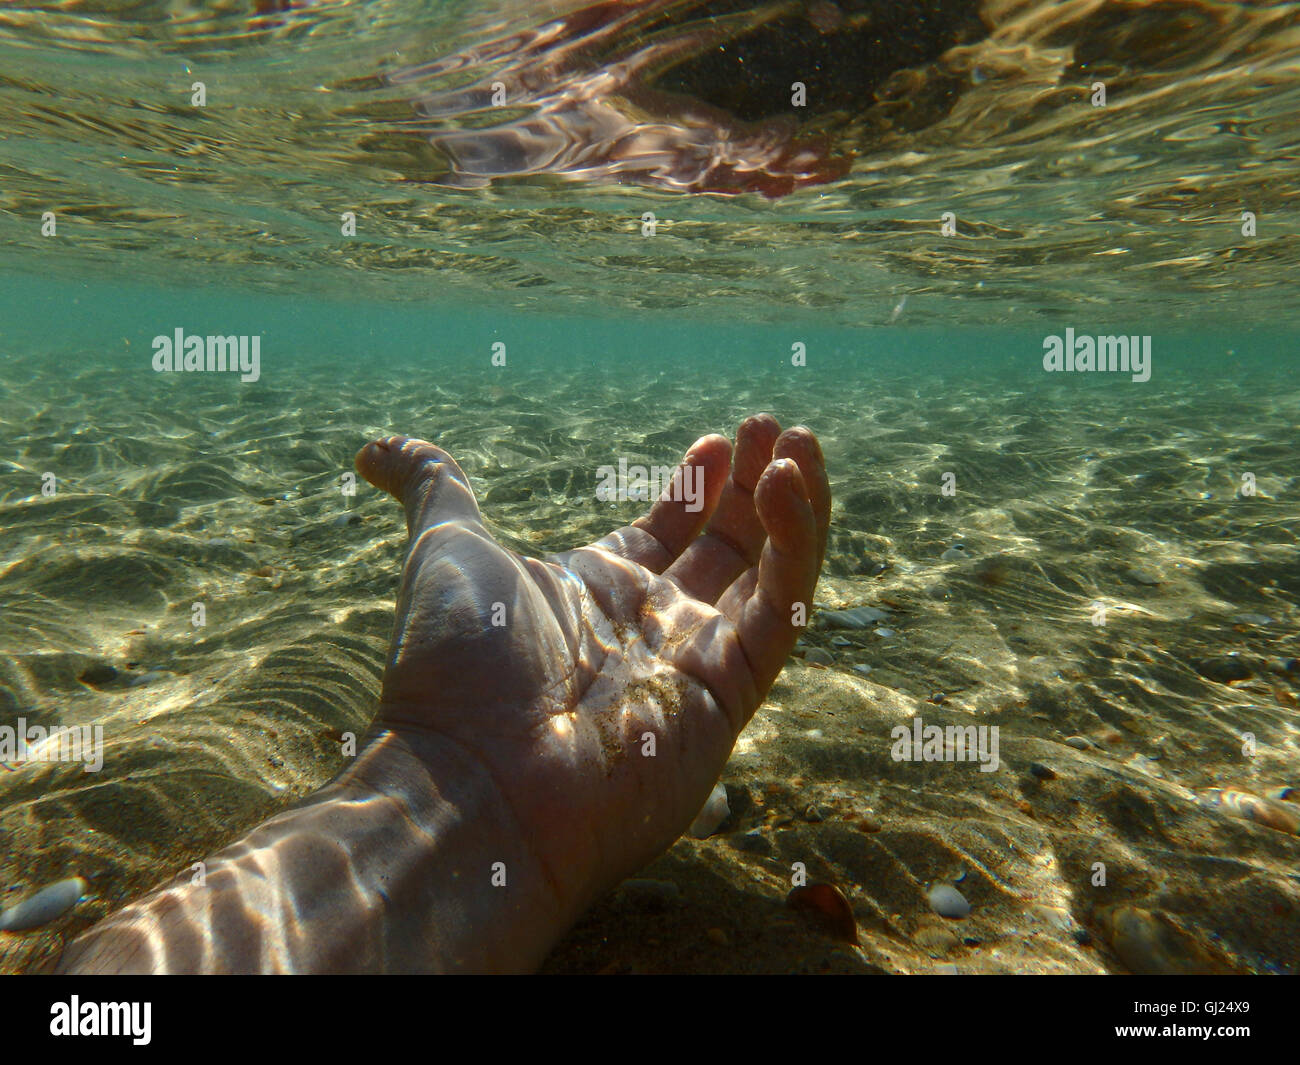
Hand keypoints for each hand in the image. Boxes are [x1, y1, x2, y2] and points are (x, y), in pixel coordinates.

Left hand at [353, 413, 830, 923]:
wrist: (475, 778)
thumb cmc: (456, 666)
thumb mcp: (445, 546)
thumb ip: (432, 484)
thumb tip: (370, 449)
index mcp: (595, 590)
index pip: (665, 531)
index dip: (694, 487)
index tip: (714, 440)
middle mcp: (650, 625)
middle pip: (725, 548)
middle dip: (752, 487)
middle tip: (773, 427)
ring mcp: (693, 661)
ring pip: (769, 575)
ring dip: (792, 508)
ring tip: (800, 444)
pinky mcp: (729, 694)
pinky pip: (782, 613)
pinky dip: (795, 548)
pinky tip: (787, 487)